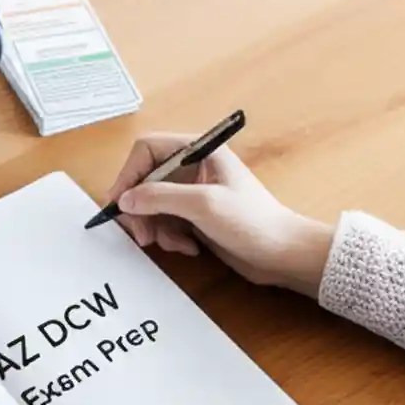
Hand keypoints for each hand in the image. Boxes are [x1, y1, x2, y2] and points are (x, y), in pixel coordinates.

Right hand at [106, 133, 334, 296]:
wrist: (283, 254)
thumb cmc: (253, 222)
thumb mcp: (203, 205)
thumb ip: (160, 197)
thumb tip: (124, 199)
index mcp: (198, 150)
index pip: (147, 149)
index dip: (129, 174)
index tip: (121, 203)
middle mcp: (192, 166)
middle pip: (143, 180)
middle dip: (140, 209)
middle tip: (142, 235)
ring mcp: (191, 191)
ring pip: (150, 204)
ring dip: (155, 227)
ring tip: (173, 244)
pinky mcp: (192, 214)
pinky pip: (163, 221)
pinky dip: (168, 236)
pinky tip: (189, 247)